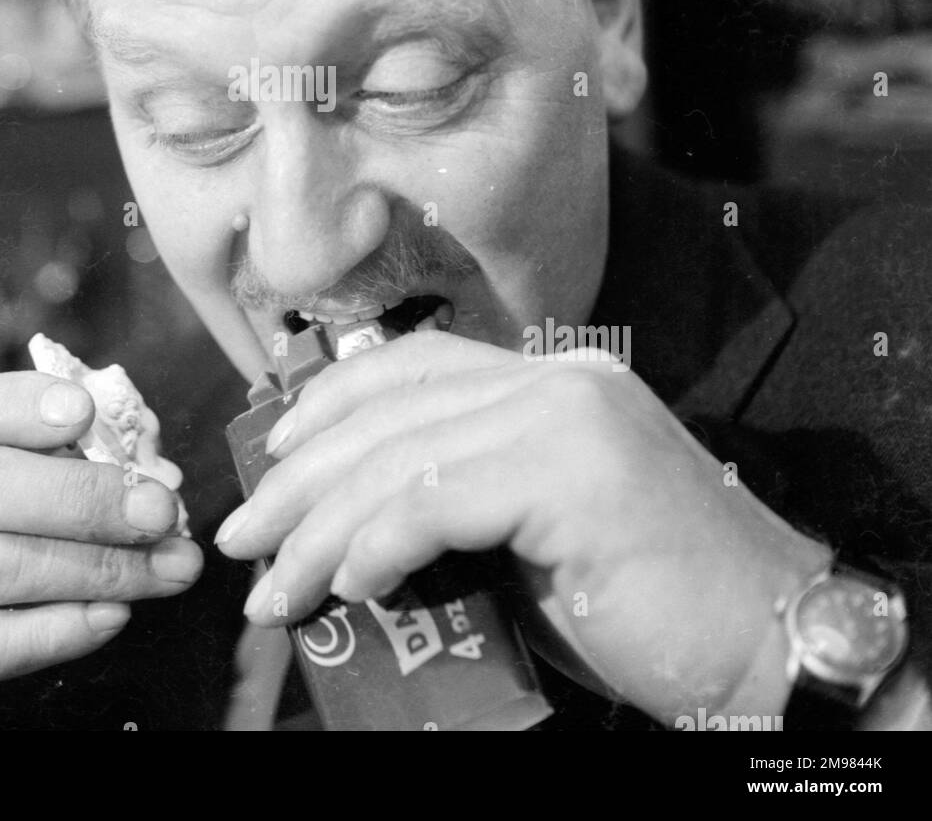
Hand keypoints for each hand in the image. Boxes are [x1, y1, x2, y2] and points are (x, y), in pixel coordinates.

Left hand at [214, 331, 827, 724]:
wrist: (769, 645)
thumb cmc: (648, 607)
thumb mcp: (533, 536)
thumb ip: (457, 505)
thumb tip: (346, 533)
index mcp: (549, 379)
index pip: (411, 366)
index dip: (330, 407)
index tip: (273, 464)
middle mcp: (556, 379)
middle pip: (388, 411)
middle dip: (299, 481)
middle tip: (242, 539)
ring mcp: (566, 416)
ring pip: (398, 458)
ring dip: (319, 531)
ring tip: (275, 591)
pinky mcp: (572, 471)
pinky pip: (434, 499)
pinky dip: (377, 544)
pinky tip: (350, 587)